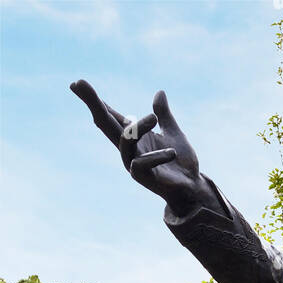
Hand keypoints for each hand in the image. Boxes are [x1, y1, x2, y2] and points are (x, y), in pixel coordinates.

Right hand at [70, 81, 211, 217]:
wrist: (193, 186)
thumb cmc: (181, 162)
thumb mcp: (173, 132)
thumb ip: (163, 114)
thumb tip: (159, 93)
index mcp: (133, 136)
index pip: (109, 114)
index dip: (94, 100)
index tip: (76, 83)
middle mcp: (128, 148)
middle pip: (105, 122)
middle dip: (93, 103)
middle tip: (78, 83)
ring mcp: (133, 163)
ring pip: (124, 140)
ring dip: (137, 127)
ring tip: (153, 118)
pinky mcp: (143, 178)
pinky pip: (141, 164)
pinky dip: (156, 156)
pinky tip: (171, 153)